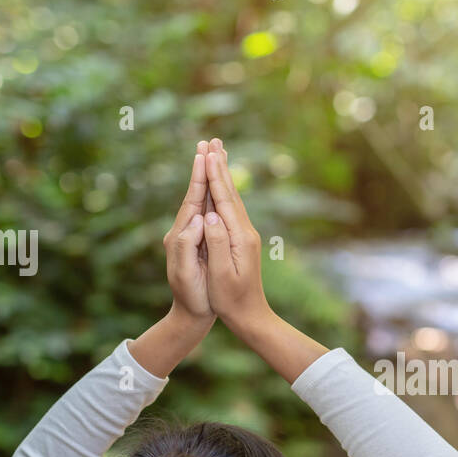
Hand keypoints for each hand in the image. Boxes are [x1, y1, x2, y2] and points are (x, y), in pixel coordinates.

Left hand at [162, 144, 216, 329]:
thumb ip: (185, 244)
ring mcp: (194, 235)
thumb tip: (197, 218)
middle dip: (203, 168)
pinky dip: (215, 194)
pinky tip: (220, 186)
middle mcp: (185, 231)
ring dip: (209, 177)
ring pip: (204, 199)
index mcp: (181, 235)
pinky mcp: (203, 242)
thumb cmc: (192, 297)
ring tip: (215, 155)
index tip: (205, 153)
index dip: (199, 176)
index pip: (192, 200)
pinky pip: (210, 212)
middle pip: (196, 193)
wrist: (191, 316)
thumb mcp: (185, 273)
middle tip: (209, 141)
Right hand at [201, 138, 270, 333]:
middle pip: (230, 192)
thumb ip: (216, 243)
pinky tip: (223, 186)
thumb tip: (210, 215)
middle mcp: (245, 232)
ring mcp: (245, 236)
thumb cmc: (230, 300)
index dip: (214, 175)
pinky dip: (225, 192)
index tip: (207, 153)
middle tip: (213, 141)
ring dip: (224, 175)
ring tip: (218, 154)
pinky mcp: (241, 241)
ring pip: (232, 199)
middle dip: (220, 166)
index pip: (224, 200)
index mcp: (239, 238)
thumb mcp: (221, 274)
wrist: (250, 316)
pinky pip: (231, 209)